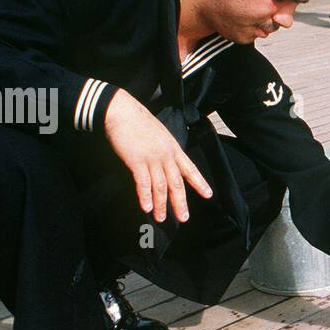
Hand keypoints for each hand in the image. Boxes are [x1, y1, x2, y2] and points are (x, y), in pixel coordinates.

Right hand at [103, 89, 211, 223]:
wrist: (121, 111)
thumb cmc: (137, 122)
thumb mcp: (159, 135)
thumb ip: (164, 150)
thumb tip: (165, 164)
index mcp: (173, 148)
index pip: (190, 168)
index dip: (200, 182)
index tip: (208, 194)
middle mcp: (166, 155)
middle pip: (177, 183)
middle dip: (180, 202)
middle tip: (183, 218)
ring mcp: (152, 158)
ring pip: (161, 186)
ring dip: (161, 204)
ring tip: (160, 218)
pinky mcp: (136, 160)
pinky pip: (143, 182)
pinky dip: (145, 196)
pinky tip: (146, 208)